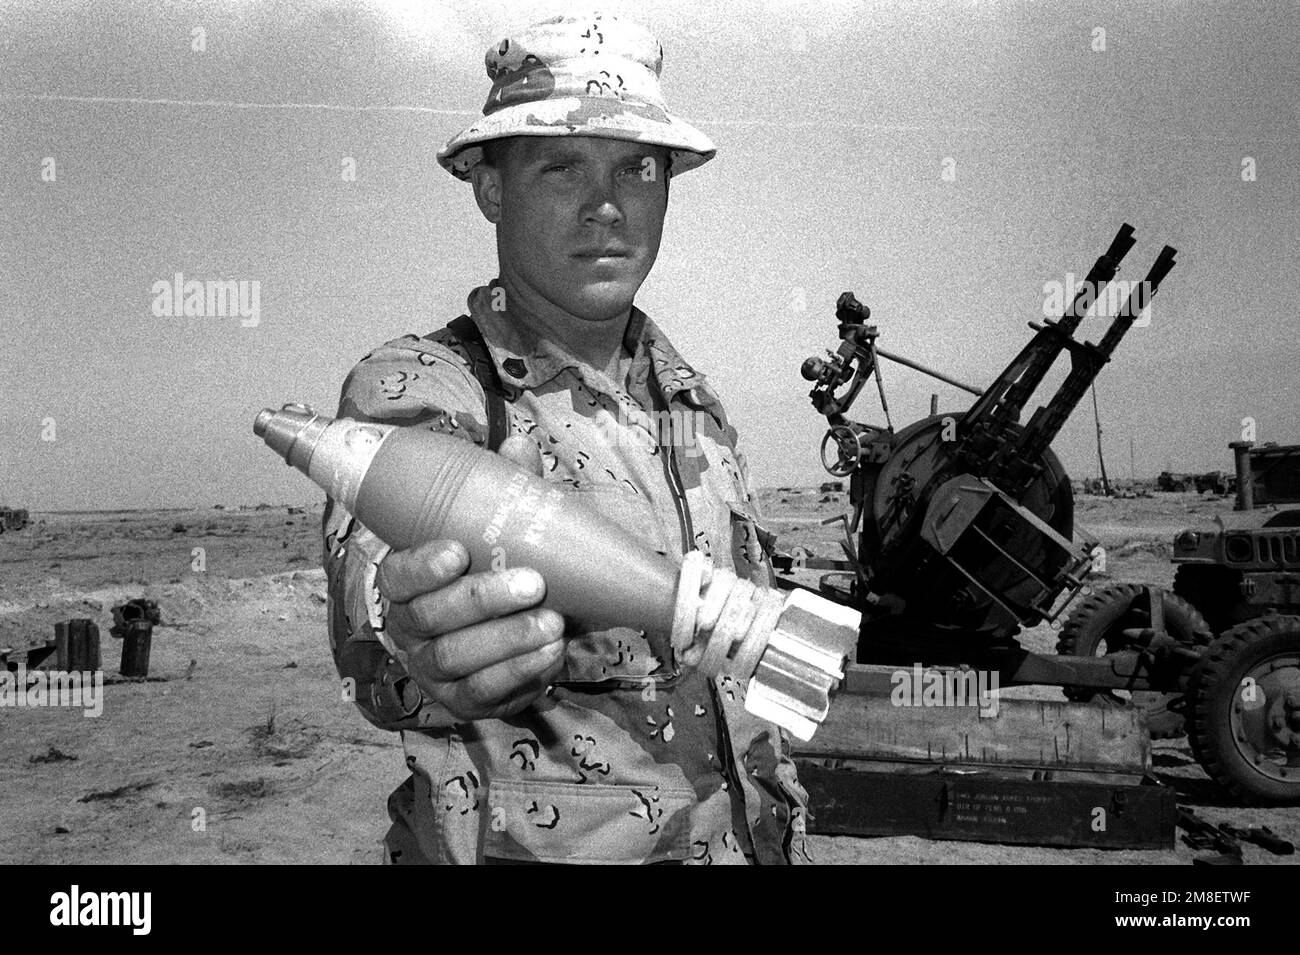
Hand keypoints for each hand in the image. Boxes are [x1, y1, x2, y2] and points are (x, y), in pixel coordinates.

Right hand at [376, 435, 565, 721]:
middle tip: (534, 584)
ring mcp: (432, 670)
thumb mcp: (499, 531)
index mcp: (408, 583)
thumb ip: (504, 491)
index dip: (423, 565)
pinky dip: (520, 673)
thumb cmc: (498, 572)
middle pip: (431, 617)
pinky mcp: (463, 702)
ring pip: (457, 658)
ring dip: (508, 639)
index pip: (398, 575)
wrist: (518, 634)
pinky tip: (552, 654)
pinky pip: (485, 692)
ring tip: (555, 624)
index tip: (458, 551)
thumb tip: (517, 444)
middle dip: (483, 600)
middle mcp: (410, 628)